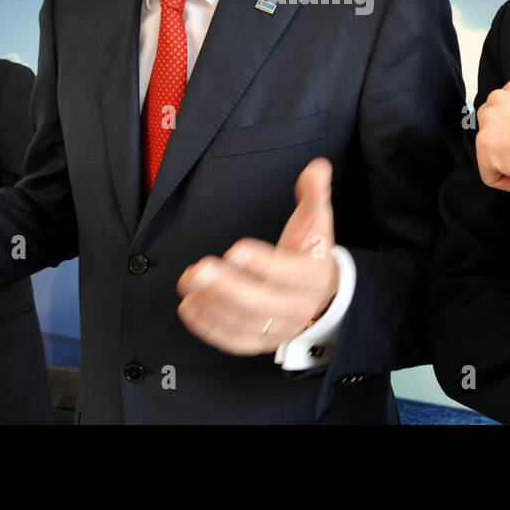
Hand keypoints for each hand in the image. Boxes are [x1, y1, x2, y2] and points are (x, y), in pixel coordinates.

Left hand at [176, 158, 340, 355]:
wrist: (320, 293)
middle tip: (199, 269)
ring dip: (213, 305)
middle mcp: (299, 306)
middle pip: (262, 303)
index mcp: (313, 276)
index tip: (235, 249)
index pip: (288, 272)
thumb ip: (314, 194)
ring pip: (245, 323)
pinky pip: (235, 341)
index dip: (262, 262)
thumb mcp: (316, 221)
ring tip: (188, 284)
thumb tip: (317, 167)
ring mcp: (279, 328)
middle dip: (227, 287)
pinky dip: (210, 328)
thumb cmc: (310, 252)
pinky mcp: (261, 341)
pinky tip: (189, 308)